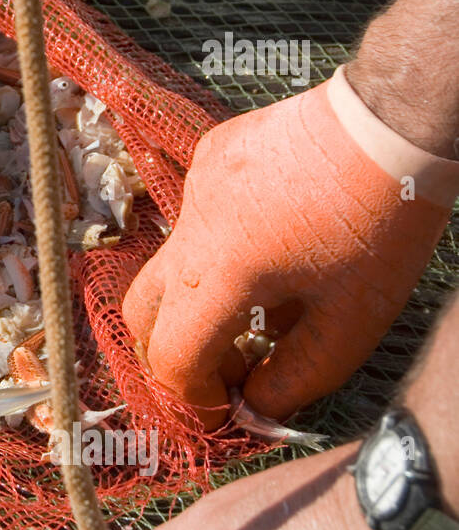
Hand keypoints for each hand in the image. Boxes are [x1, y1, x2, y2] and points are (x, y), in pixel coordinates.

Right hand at [121, 71, 451, 428]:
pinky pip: (197, 219)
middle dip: (171, 351)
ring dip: (200, 299)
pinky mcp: (207, 160)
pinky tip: (273, 237)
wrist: (389, 121)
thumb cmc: (381, 224)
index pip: (171, 357)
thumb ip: (295, 379)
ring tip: (262, 303)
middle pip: (141, 314)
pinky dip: (221, 247)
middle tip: (222, 367)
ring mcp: (194, 189)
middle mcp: (190, 230)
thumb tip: (253, 405)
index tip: (227, 407)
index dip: (194, 396)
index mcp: (220, 274)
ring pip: (172, 264)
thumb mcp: (352, 322)